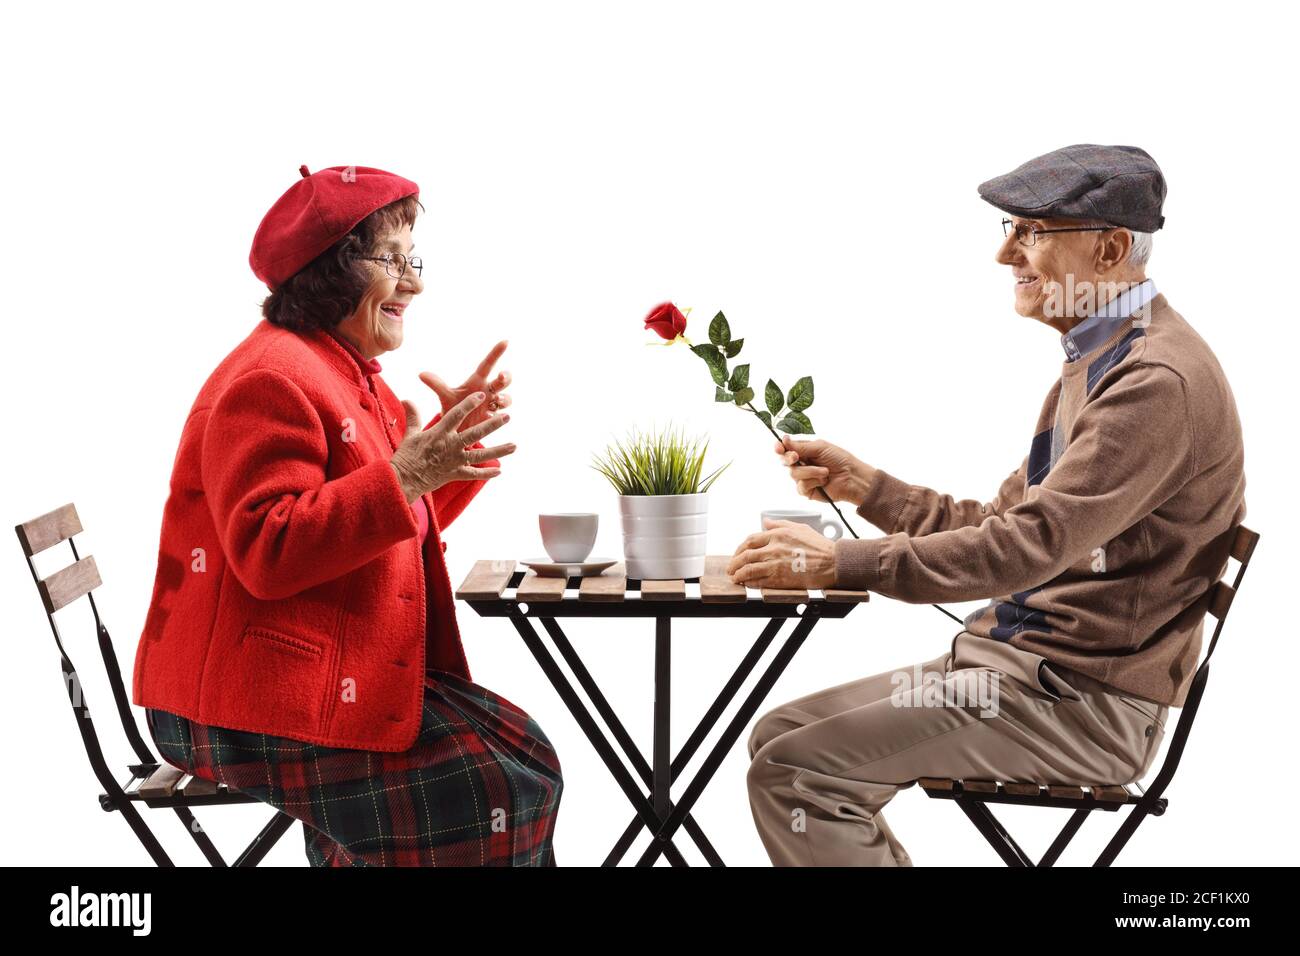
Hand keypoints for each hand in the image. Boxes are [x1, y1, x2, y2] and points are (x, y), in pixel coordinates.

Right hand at [389, 392, 515, 502]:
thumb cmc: (407, 456)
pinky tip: (500, 470)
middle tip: (507, 417)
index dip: (468, 404)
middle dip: (492, 425)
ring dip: (499, 450)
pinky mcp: (456, 474)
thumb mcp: (410, 434)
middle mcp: (450, 446)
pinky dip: (487, 473)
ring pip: (480, 455)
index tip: (480, 395)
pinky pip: (474, 474)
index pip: (456, 415)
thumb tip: (406, 398)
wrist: (404, 480)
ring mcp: (455, 461)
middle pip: (475, 433)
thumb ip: (413, 415)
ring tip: (514, 445)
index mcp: (439, 433)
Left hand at [420, 340, 510, 432]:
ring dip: (505, 398)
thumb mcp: (445, 396)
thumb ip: (437, 385)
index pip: (487, 365)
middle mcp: (487, 392)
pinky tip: (493, 417)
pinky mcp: (492, 421)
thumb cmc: (452, 408)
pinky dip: (499, 417)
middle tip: (500, 376)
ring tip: (497, 401)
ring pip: (506, 399)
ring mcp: (492, 406)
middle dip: (505, 377)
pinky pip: (501, 417)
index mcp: (477, 382)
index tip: (505, 341)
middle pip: (503, 381)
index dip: (496, 353)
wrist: (453, 430)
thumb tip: (421, 374)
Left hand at [725, 518, 837, 589]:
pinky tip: (747, 584)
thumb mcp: (799, 527)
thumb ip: (779, 524)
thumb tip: (764, 522)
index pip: (750, 540)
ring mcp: (776, 564)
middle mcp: (774, 548)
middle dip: (734, 563)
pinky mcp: (780, 579)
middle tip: (731, 568)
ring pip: (748, 569)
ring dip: (738, 574)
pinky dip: (750, 583)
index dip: (740, 548)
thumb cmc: (819, 546)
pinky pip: (759, 582)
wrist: (833, 562)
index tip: (737, 554)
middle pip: (745, 555)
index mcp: (777, 535)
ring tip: (735, 578)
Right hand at [774, 435, 873, 505]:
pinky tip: (823, 482)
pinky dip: (813, 482)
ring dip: (810, 471)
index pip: (787, 448)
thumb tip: (784, 441)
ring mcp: (804, 478)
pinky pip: (801, 486)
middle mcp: (802, 464)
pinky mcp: (807, 490)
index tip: (779, 447)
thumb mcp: (820, 448)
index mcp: (805, 451)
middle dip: (789, 458)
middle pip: (785, 461)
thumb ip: (800, 446)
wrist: (852, 478)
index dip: (780, 448)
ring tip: (825, 472)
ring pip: (793, 474)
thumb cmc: (841, 460)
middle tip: (796, 457)